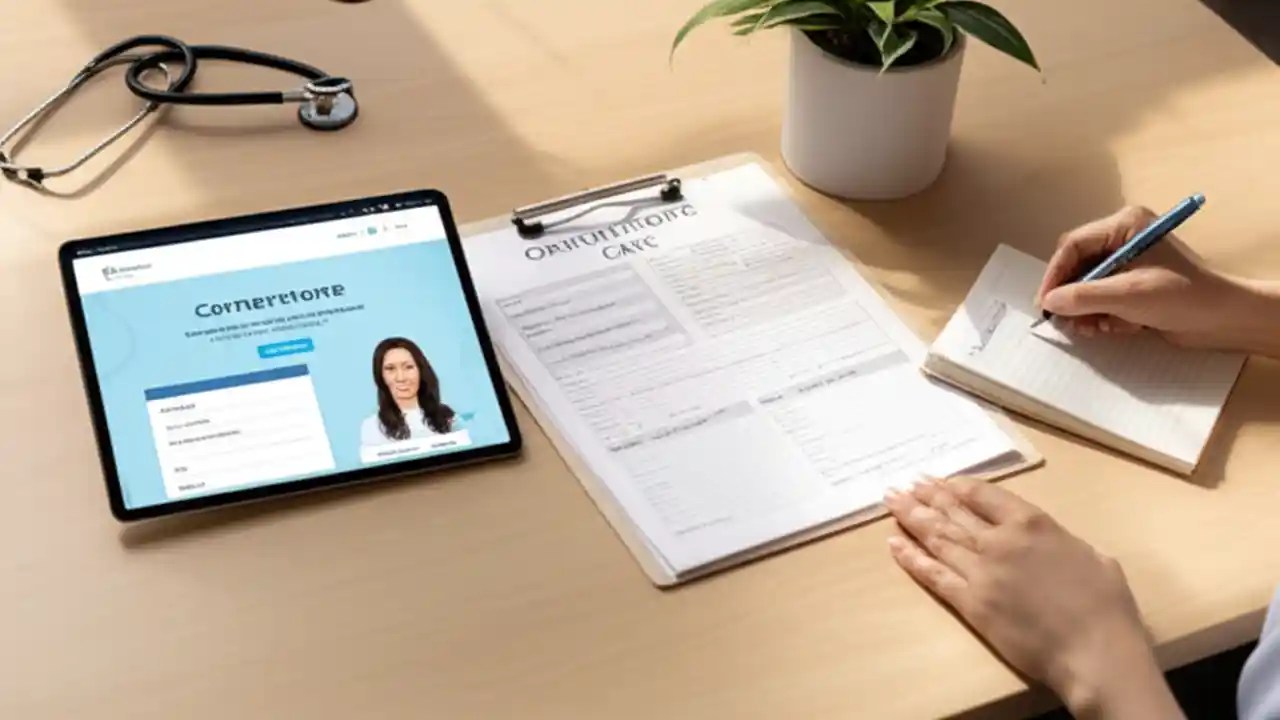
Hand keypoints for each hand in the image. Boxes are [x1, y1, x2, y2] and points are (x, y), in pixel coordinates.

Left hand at [883, 479, 1182, 719]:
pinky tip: (894, 544)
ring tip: (892, 502)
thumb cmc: (1105, 606)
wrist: (1094, 651)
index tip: (939, 481)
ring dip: (911, 518)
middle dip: (926, 497)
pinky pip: (933, 575)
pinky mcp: (971, 603)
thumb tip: (1049, 542)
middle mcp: (999, 541)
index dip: (956, 486)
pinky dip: (911, 558)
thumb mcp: (1093, 555)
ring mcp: (981, 572)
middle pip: (953, 512)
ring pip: (937, 538)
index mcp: (1032, 523)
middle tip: (904, 486)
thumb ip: (1062, 541)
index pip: (982, 494)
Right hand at [1036, 205, 1279, 354]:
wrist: (1224, 320)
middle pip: (1078, 266)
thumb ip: (1083, 296)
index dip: (1055, 275)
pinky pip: (1103, 298)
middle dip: (1073, 297)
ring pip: (1088, 286)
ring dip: (1088, 311)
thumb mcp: (1128, 295)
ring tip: (1096, 329)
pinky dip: (1104, 316)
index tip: (1045, 304)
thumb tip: (1048, 302)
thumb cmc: (1182, 297)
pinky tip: (1118, 327)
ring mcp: (1129, 262)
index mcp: (1125, 226)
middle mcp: (1123, 239)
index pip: (1073, 246)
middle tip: (1069, 322)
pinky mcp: (1134, 284)